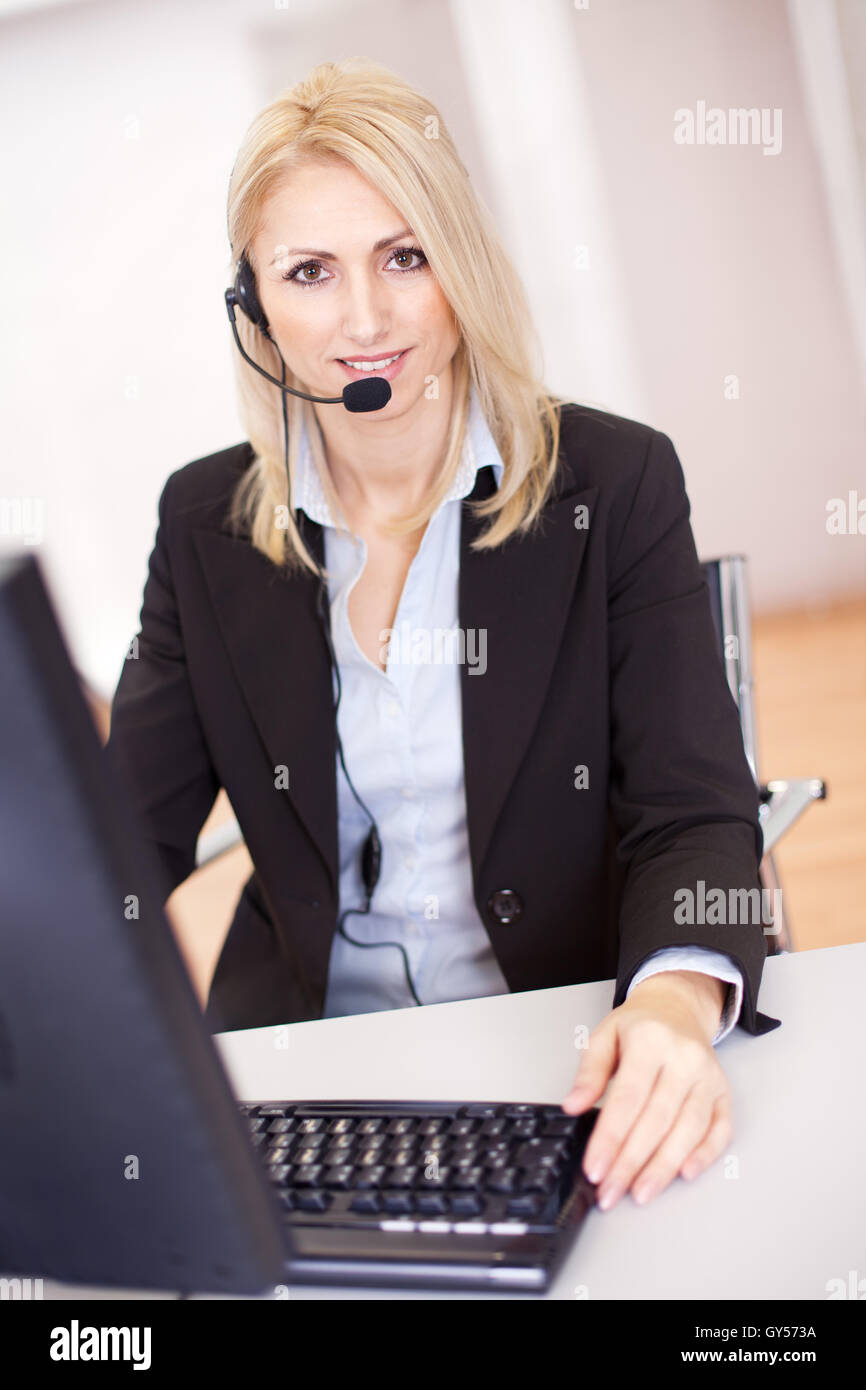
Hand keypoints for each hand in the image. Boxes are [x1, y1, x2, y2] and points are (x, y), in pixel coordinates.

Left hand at [561, 970, 732, 1208]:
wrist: (677, 1007)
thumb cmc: (639, 1026)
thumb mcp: (604, 1036)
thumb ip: (588, 1072)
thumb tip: (573, 1106)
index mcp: (650, 1040)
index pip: (628, 1098)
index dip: (610, 1137)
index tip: (595, 1167)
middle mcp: (684, 1058)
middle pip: (657, 1119)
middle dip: (631, 1162)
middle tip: (610, 1191)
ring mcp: (708, 1077)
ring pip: (688, 1129)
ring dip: (663, 1167)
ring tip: (640, 1192)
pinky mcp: (724, 1092)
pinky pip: (720, 1129)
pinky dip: (705, 1155)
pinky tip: (684, 1173)